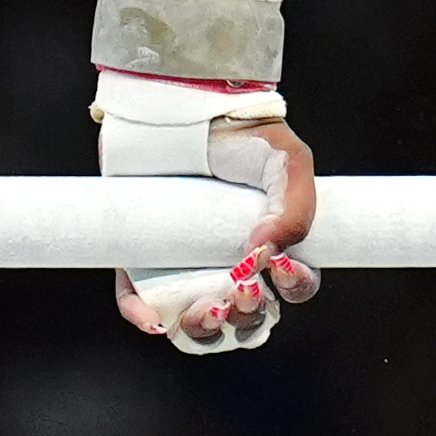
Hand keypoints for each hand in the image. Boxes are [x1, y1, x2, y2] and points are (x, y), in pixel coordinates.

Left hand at [109, 115, 322, 353]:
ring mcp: (184, 265)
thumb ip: (295, 208)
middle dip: (247, 318)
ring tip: (204, 309)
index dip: (291, 290)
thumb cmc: (241, 133)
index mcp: (270, 244)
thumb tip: (264, 254)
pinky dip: (146, 318)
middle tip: (239, 291)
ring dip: (203, 332)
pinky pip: (140, 304)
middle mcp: (228, 263)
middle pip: (244, 319)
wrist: (182, 103)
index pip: (289, 288)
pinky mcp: (141, 259)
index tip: (282, 270)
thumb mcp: (287, 161)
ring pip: (195, 324)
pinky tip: (156, 320)